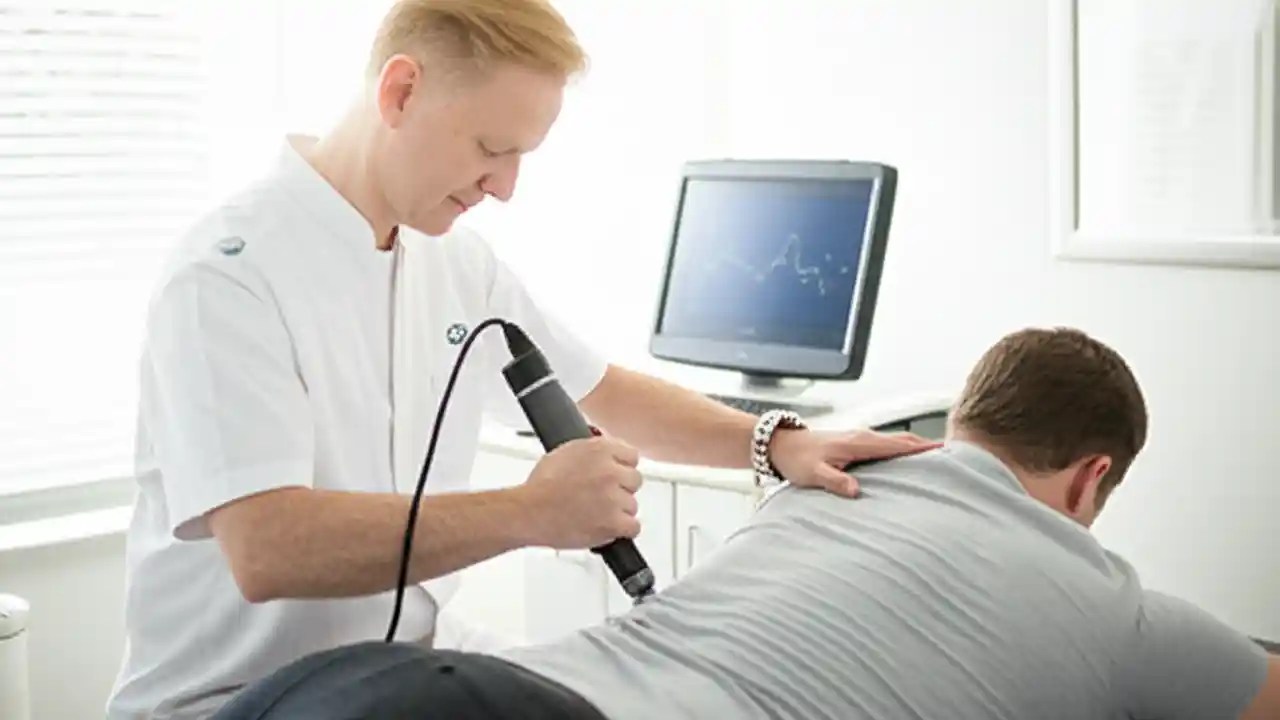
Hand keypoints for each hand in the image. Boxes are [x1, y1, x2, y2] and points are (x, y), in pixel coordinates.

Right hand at [516, 436, 642, 548]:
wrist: (529, 512)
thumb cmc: (540, 487)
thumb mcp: (565, 453)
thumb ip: (592, 452)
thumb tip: (606, 453)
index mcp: (599, 450)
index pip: (632, 456)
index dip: (621, 468)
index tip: (616, 475)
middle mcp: (610, 471)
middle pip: (634, 481)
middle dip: (620, 489)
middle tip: (602, 497)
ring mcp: (613, 497)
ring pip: (632, 505)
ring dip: (618, 511)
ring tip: (595, 514)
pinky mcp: (613, 522)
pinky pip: (633, 527)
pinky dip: (622, 530)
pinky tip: (608, 528)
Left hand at [768, 428, 940, 497]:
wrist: (782, 446)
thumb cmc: (798, 459)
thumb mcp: (814, 474)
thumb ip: (835, 481)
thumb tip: (857, 491)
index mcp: (860, 443)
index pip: (900, 445)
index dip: (925, 449)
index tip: (949, 454)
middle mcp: (865, 438)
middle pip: (906, 442)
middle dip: (930, 449)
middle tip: (957, 460)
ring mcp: (862, 440)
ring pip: (898, 444)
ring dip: (919, 450)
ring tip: (943, 463)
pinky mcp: (858, 446)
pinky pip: (888, 448)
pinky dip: (905, 453)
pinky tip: (912, 465)